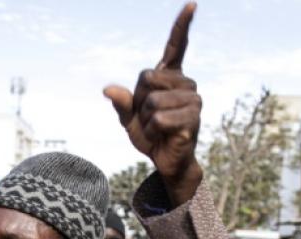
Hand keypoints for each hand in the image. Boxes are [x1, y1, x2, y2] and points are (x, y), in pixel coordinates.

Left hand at [103, 3, 202, 204]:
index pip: (176, 46)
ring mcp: (193, 99)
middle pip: (146, 78)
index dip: (182, 26)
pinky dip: (153, 131)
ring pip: (151, 101)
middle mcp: (185, 83)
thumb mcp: (128, 119)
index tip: (191, 4)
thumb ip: (120, 102)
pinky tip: (164, 136)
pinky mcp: (193, 117)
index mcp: (170, 77)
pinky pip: (158, 119)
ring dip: (146, 120)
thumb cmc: (150, 136)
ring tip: (158, 129)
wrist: (165, 161)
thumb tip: (108, 90)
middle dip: (139, 102)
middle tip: (150, 119)